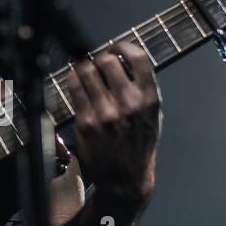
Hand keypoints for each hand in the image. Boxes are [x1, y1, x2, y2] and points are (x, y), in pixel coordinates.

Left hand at [62, 41, 161, 210]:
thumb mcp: (153, 115)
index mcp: (149, 99)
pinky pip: (74, 88)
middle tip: (97, 63)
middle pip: (108, 60)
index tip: (115, 48)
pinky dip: (73, 79)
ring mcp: (106, 113)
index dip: (122, 46)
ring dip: (84, 66)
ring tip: (85, 71)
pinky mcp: (86, 122)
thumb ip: (142, 87)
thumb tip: (123, 58)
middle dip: (100, 57)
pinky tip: (75, 80)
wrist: (126, 179)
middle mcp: (129, 103)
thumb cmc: (139, 144)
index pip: (138, 57)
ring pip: (87, 70)